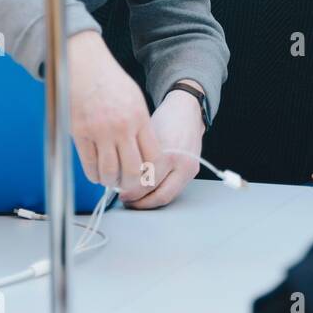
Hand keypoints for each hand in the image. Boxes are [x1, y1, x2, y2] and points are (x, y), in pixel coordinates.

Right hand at [67, 30, 159, 201]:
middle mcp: (121, 127)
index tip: (148, 176)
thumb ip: (141, 125)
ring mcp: (100, 132)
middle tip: (130, 184)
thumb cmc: (109, 81)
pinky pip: (89, 164)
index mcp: (139, 118)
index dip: (152, 172)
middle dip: (133, 183)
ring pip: (110, 172)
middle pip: (133, 169)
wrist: (84, 66)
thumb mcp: (135, 99)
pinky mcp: (80, 134)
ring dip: (112, 182)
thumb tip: (144, 151)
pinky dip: (94, 175)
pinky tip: (97, 175)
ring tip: (112, 181)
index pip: (153, 156)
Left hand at [121, 89, 204, 209]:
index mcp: (169, 154)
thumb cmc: (164, 119)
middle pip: (160, 194)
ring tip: (135, 199)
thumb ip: (137, 158)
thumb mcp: (145, 137)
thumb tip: (120, 178)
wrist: (187, 111)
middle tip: (126, 200)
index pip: (148, 182)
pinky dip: (159, 193)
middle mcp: (183, 164)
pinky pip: (174, 190)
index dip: (132, 190)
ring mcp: (190, 169)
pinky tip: (147, 193)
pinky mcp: (193, 172)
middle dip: (141, 202)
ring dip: (150, 201)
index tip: (120, 192)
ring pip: (168, 196)